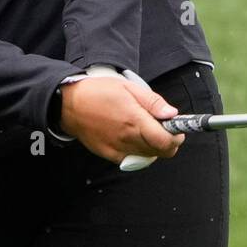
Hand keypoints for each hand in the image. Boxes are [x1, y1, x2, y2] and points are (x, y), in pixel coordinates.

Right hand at [59, 73, 184, 164]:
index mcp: (134, 120)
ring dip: (154, 146)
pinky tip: (132, 137)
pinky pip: (133, 159)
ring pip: (148, 157)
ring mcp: (118, 149)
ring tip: (146, 130)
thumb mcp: (129, 88)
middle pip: (160, 152)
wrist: (69, 105)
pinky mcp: (110, 155)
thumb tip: (172, 114)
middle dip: (168, 142)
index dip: (176, 137)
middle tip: (163, 128)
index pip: (165, 141)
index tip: (177, 129)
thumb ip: (153, 102)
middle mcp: (128, 138)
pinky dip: (139, 151)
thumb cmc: (99, 92)